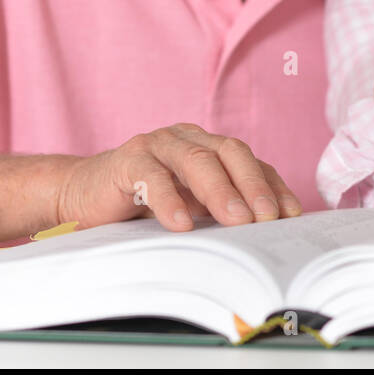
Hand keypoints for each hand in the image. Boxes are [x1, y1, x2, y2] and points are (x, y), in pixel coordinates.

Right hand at [54, 123, 302, 232]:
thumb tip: (262, 235)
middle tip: (268, 218)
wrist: (82, 195)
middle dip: (254, 185)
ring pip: (197, 160)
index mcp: (209, 147)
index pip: (251, 162)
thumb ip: (218, 211)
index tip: (291, 215)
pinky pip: (153, 176)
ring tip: (237, 220)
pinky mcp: (128, 160)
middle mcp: (188, 139)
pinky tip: (182, 224)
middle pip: (231, 153)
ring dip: (221, 191)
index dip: (273, 186)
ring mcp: (158, 145)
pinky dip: (170, 200)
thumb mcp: (190, 207)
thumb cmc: (143, 203)